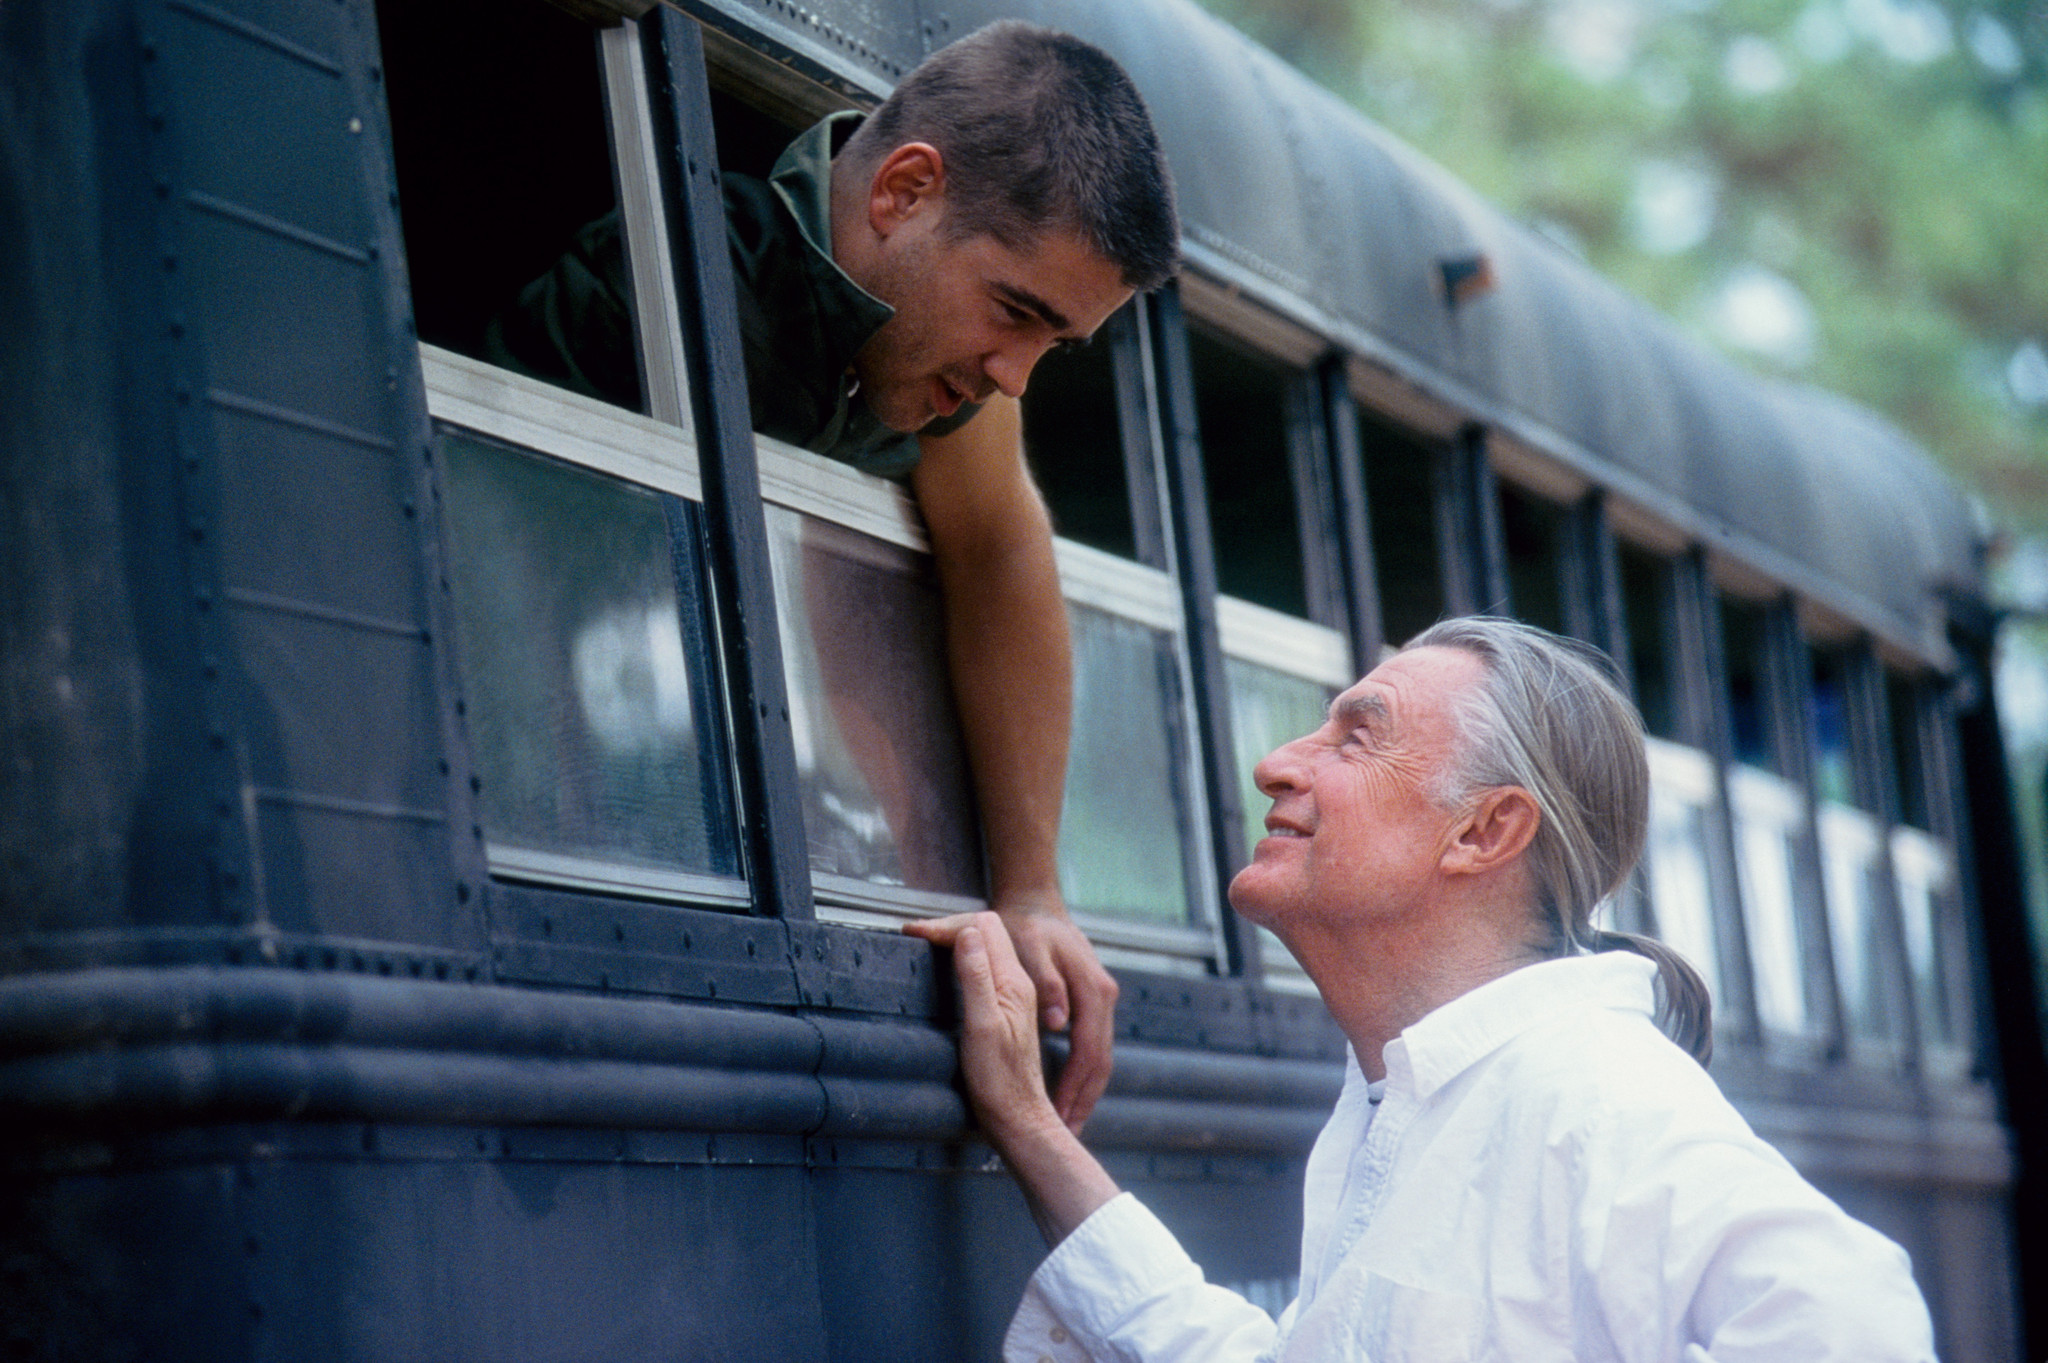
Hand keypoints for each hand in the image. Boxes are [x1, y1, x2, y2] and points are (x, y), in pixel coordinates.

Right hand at [904, 911, 1123, 1245]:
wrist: (1018, 1117)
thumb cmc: (999, 1080)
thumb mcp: (982, 1026)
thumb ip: (976, 976)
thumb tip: (967, 931)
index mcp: (1013, 981)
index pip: (983, 927)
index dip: (947, 926)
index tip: (915, 935)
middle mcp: (1017, 983)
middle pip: (987, 932)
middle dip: (951, 927)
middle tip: (915, 935)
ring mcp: (1013, 997)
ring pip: (986, 949)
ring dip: (956, 941)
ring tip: (926, 946)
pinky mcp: (1005, 1011)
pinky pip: (985, 969)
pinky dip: (962, 961)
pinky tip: (947, 971)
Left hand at [992, 895, 1118, 1131]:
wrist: (1035, 904)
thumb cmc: (1023, 927)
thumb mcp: (1025, 946)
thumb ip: (1043, 981)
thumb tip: (1058, 1022)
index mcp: (1090, 986)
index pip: (1087, 1048)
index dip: (1074, 1086)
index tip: (1057, 1115)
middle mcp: (1103, 995)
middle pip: (1100, 1060)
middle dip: (1083, 1100)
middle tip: (1064, 1134)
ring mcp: (1103, 1000)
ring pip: (1101, 1059)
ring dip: (1086, 1095)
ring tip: (1069, 1128)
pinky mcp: (1096, 1005)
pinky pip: (1096, 1050)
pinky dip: (1086, 1079)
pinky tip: (1072, 1103)